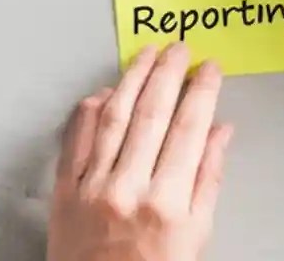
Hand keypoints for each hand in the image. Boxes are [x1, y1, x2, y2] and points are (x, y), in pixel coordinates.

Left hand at [49, 44, 232, 260]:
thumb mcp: (197, 234)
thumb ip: (208, 179)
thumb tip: (218, 132)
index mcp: (168, 200)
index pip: (189, 127)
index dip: (202, 91)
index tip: (210, 69)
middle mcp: (128, 188)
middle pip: (152, 113)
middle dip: (169, 73)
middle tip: (180, 49)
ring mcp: (92, 188)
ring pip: (113, 118)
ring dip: (132, 80)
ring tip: (146, 56)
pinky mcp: (65, 193)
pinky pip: (74, 142)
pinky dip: (88, 113)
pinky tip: (102, 92)